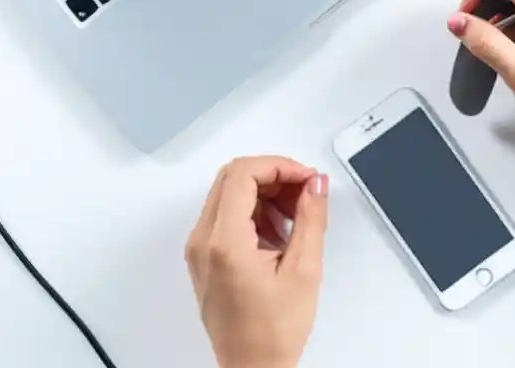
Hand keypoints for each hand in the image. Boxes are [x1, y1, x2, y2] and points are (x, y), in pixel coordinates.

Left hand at [186, 157, 328, 367]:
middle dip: (273, 176)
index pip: (243, 174)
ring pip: (228, 194)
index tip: (306, 178)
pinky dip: (253, 212)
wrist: (251, 367)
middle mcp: (202, 241)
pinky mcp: (203, 256)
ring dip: (264, 194)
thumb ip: (311, 218)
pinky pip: (225, 215)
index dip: (279, 166)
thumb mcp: (304, 270)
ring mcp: (199, 249)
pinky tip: (279, 233)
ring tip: (295, 218)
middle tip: (304, 192)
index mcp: (224, 243)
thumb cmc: (272, 332)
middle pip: (233, 178)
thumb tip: (316, 184)